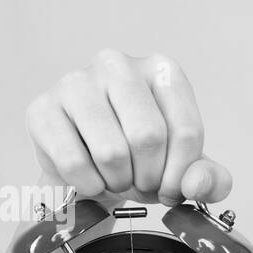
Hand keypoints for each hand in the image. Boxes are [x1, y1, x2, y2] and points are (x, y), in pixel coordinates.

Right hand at [25, 49, 232, 207]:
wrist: (90, 163)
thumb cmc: (142, 158)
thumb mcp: (185, 168)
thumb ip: (210, 179)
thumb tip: (197, 185)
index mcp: (163, 71)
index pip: (186, 131)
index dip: (181, 175)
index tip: (170, 188)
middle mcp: (118, 64)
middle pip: (148, 138)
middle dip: (148, 178)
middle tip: (140, 183)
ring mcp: (76, 82)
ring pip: (111, 152)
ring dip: (118, 182)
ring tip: (116, 178)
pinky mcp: (43, 108)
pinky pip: (74, 163)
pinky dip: (89, 185)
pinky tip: (90, 178)